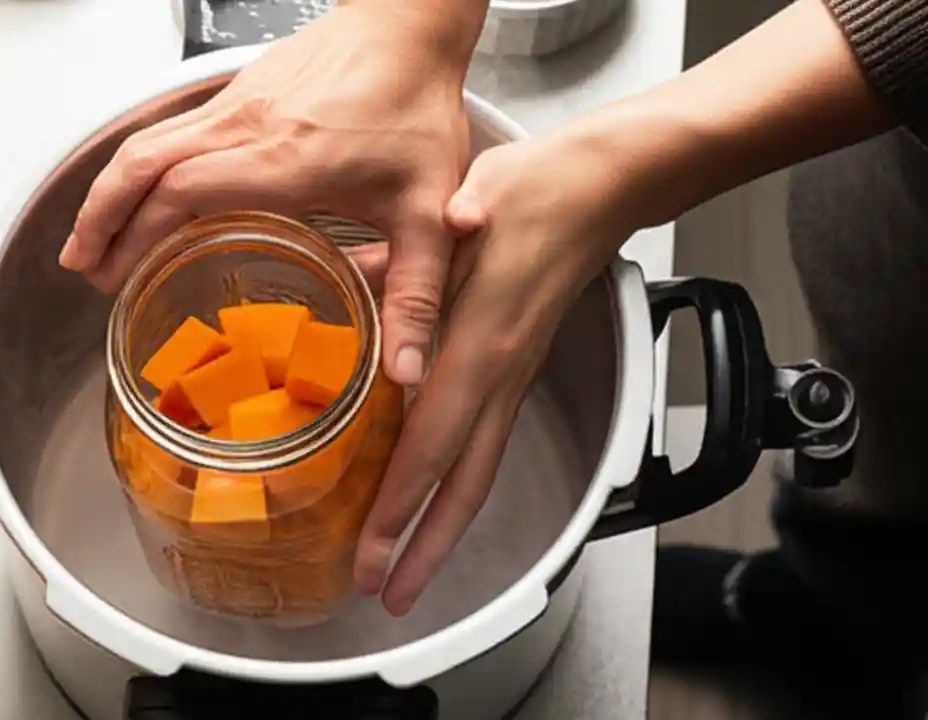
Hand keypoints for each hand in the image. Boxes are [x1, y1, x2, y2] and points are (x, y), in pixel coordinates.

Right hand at [60, 0, 485, 385]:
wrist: (409, 26)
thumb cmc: (417, 110)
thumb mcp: (430, 211)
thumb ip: (418, 292)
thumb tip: (409, 371)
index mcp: (284, 160)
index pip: (183, 192)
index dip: (139, 235)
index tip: (115, 276)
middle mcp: (246, 127)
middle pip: (144, 164)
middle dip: (102, 217)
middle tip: (82, 267)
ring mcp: (236, 103)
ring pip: (148, 141)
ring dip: (110, 189)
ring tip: (90, 239)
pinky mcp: (237, 92)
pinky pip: (170, 130)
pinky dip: (138, 166)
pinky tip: (139, 197)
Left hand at [351, 129, 637, 615]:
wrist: (600, 186)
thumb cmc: (532, 191)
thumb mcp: (460, 209)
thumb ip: (411, 256)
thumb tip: (360, 272)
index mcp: (482, 344)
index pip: (433, 441)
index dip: (400, 504)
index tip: (370, 552)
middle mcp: (501, 376)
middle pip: (464, 483)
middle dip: (424, 547)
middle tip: (385, 595)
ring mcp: (512, 379)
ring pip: (478, 473)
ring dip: (441, 530)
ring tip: (406, 573)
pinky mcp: (514, 372)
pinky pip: (484, 447)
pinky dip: (455, 488)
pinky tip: (428, 502)